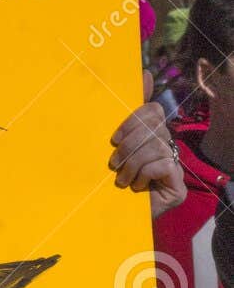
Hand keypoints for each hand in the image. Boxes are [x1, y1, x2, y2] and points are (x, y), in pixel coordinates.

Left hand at [109, 71, 185, 219]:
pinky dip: (144, 173)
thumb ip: (126, 110)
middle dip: (129, 144)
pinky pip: (163, 163)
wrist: (110, 216)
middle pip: (154, 126)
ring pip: (157, 146)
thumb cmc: (108, 178)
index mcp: (152, 134)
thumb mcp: (113, 141)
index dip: (132, 120)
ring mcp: (175, 166)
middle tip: (114, 163)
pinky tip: (137, 187)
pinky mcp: (178, 186)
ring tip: (122, 180)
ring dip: (132, 164)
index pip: (152, 110)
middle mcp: (167, 146)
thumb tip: (145, 71)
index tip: (114, 139)